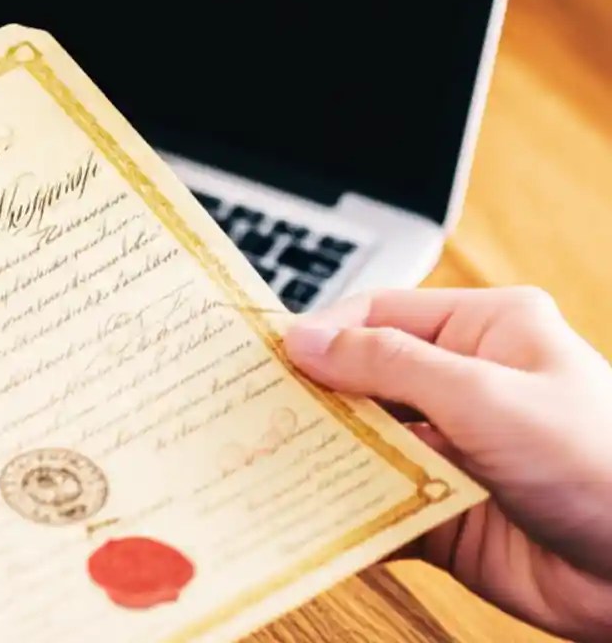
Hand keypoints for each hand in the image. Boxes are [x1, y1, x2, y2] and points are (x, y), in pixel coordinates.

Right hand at [284, 287, 611, 641]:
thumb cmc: (600, 462)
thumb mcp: (486, 396)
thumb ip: (388, 365)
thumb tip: (304, 338)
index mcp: (485, 332)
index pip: (381, 314)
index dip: (324, 332)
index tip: (270, 359)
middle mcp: (464, 387)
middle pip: (363, 381)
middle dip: (314, 399)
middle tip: (253, 412)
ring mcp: (452, 451)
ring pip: (363, 445)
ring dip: (322, 457)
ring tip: (266, 463)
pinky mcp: (443, 514)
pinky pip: (375, 505)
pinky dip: (343, 513)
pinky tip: (310, 517)